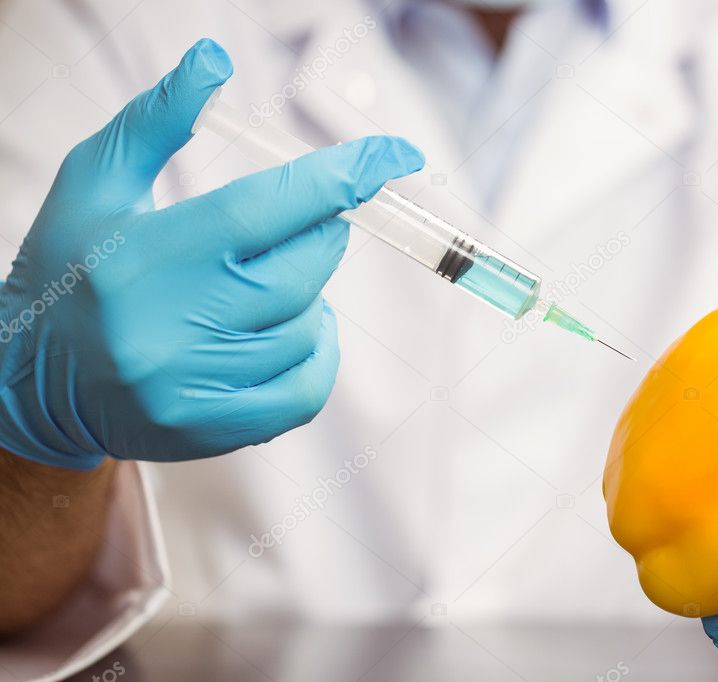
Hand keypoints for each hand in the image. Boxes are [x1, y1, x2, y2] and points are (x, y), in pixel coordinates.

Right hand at [0, 39, 424, 467]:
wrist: (27, 380)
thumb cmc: (71, 267)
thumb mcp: (96, 182)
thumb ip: (158, 119)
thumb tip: (216, 59)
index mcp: (146, 255)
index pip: (266, 209)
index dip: (340, 177)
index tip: (393, 155)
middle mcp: (171, 327)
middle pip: (305, 269)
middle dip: (321, 233)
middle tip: (302, 221)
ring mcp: (193, 386)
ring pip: (309, 326)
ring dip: (311, 294)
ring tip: (266, 282)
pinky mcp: (209, 430)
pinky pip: (307, 389)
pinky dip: (318, 352)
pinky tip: (294, 329)